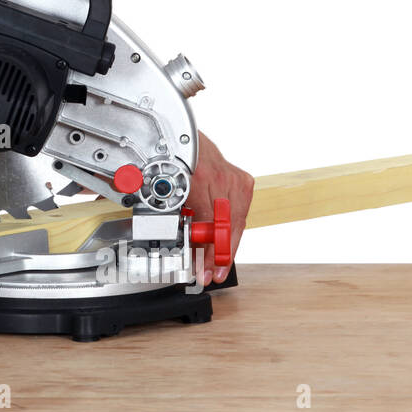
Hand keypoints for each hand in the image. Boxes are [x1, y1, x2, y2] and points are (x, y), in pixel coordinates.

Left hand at [188, 130, 254, 285]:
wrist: (184, 136)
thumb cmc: (174, 159)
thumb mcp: (169, 190)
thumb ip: (178, 216)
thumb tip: (186, 245)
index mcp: (201, 181)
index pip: (212, 227)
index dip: (209, 253)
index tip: (205, 270)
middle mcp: (223, 180)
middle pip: (228, 228)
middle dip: (220, 255)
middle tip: (212, 274)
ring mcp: (236, 179)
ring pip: (237, 221)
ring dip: (227, 245)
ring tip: (217, 264)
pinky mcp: (242, 180)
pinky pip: (239, 211)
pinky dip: (231, 228)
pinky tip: (224, 243)